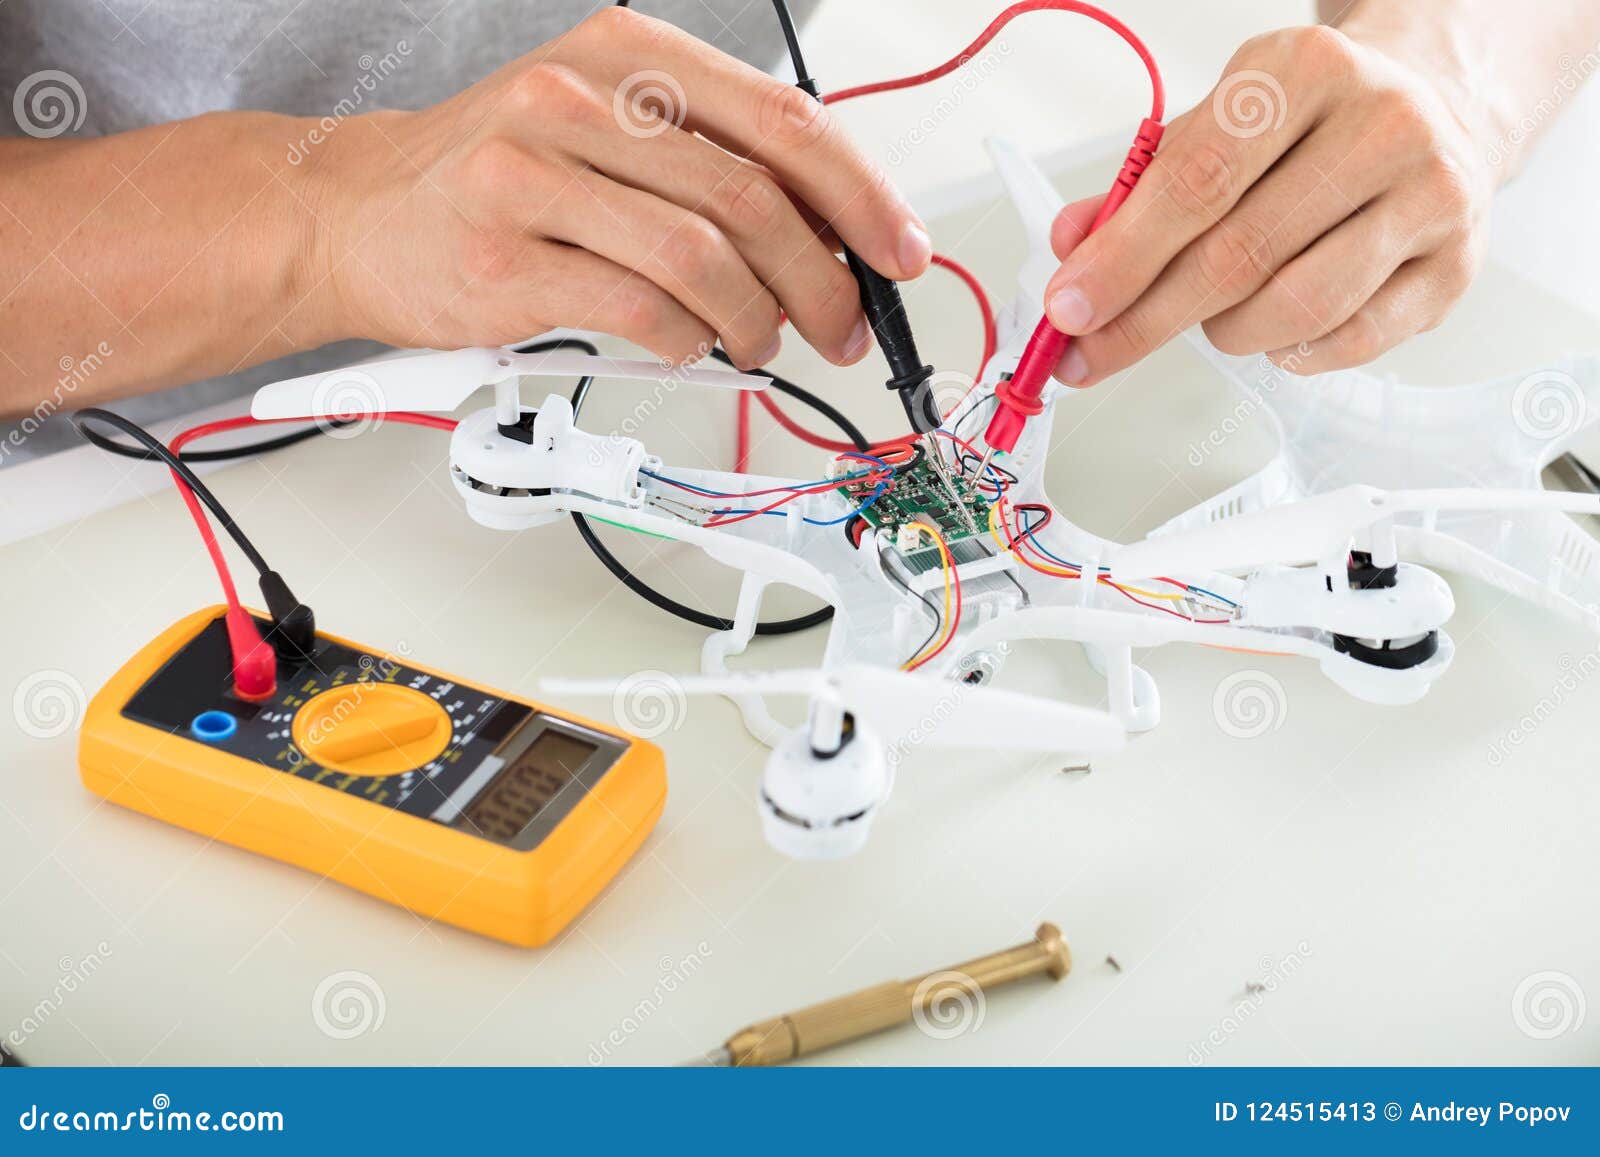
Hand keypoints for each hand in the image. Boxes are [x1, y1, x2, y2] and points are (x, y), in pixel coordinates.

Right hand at [304, 6, 930, 368]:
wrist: (355, 211)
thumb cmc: (493, 179)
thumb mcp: (605, 129)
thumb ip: (707, 164)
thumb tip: (828, 236)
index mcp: (628, 54)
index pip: (783, 121)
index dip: (861, 196)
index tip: (897, 252)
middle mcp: (580, 97)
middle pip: (755, 197)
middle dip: (823, 280)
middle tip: (842, 327)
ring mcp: (534, 174)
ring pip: (703, 258)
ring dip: (758, 320)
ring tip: (762, 344)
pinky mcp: (503, 256)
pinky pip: (637, 310)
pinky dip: (686, 342)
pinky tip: (690, 346)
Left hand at [1042, 23, 1495, 383]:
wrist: (1435, 110)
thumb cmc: (1309, 125)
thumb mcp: (1217, 126)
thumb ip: (1140, 187)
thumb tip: (1073, 246)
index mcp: (1306, 72)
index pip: (1196, 182)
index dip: (1122, 258)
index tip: (1070, 308)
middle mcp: (1381, 124)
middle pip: (1239, 255)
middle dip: (1147, 318)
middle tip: (1094, 350)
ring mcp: (1431, 196)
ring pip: (1296, 308)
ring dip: (1226, 334)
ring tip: (1208, 319)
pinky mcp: (1456, 265)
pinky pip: (1351, 341)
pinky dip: (1290, 353)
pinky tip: (1273, 334)